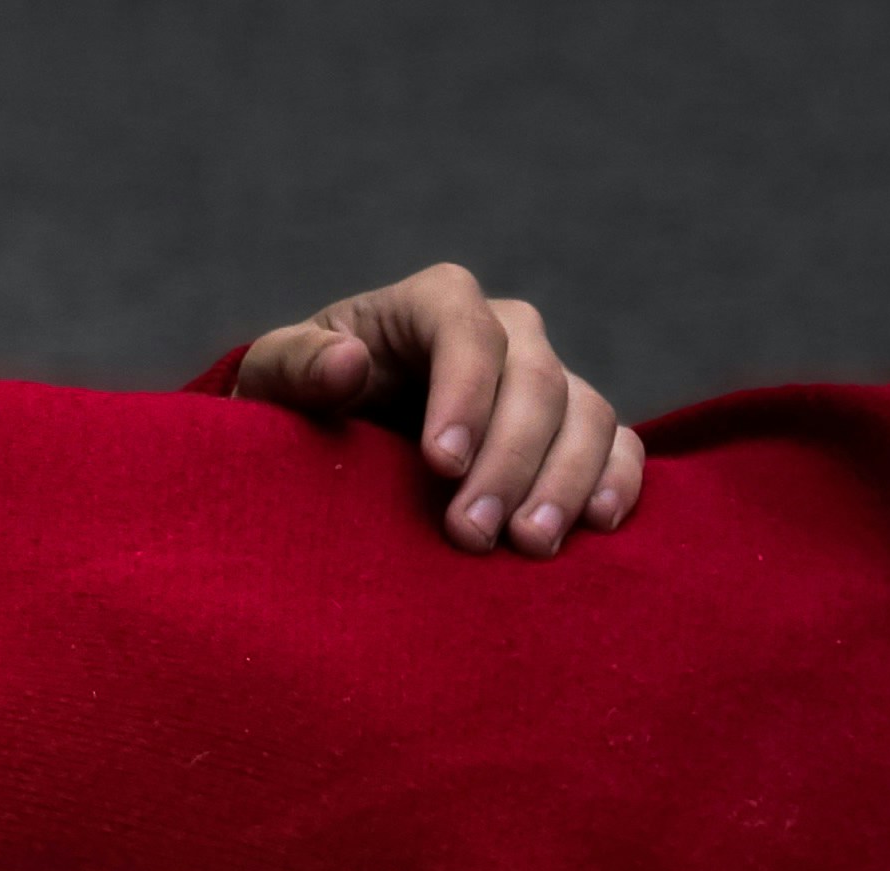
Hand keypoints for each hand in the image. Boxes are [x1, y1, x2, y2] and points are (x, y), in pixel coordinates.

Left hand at [232, 260, 644, 556]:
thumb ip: (296, 366)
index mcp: (431, 305)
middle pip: (534, 378)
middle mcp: (503, 332)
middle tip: (473, 533)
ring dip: (565, 480)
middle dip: (508, 458)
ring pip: (584, 412)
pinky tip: (597, 525)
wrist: (330, 442)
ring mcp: (544, 379)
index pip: (465, 327)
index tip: (440, 464)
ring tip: (529, 545)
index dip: (463, 392)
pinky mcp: (569, 429)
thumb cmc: (297, 403)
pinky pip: (616, 443)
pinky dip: (616, 479)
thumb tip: (347, 363)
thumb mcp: (274, 380)